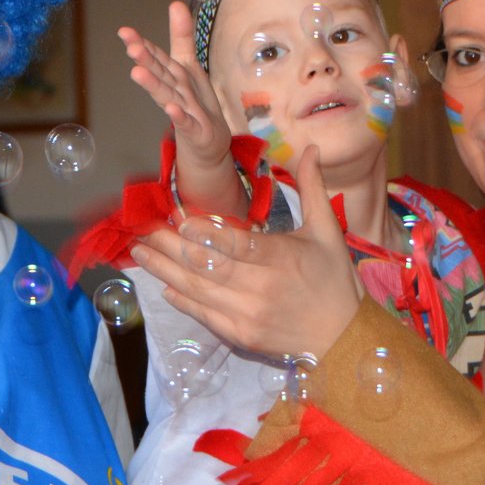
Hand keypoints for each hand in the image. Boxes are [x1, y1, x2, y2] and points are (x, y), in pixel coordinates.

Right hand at [119, 2, 233, 177]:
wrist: (207, 142)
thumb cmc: (194, 101)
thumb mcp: (189, 65)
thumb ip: (181, 35)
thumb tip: (175, 2)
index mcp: (171, 75)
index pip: (156, 57)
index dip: (142, 44)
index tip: (125, 31)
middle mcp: (172, 91)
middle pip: (158, 74)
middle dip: (145, 60)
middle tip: (130, 47)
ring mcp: (182, 111)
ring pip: (167, 96)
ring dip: (153, 85)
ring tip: (137, 73)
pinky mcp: (195, 130)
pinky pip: (186, 122)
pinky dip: (179, 116)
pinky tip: (171, 109)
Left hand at [132, 146, 361, 360]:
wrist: (343, 337)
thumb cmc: (334, 280)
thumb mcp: (328, 230)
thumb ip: (313, 187)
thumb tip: (309, 147)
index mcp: (282, 258)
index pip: (236, 244)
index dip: (204, 233)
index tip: (178, 220)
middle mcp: (261, 287)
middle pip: (207, 264)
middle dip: (169, 246)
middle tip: (143, 229)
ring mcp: (248, 314)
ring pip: (198, 289)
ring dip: (165, 270)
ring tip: (140, 252)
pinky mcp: (241, 335)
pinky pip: (203, 315)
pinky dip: (181, 299)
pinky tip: (164, 285)